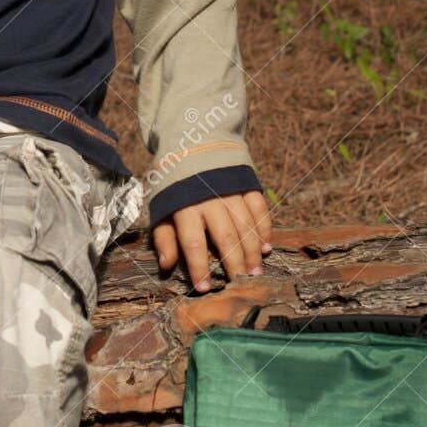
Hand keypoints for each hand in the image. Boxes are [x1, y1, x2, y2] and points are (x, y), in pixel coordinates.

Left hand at [152, 190, 272, 290]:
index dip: (199, 267)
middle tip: (241, 283)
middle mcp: (210, 199)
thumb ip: (164, 235)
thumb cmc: (173, 179)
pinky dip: (264, 228)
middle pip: (226, 237)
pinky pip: (259, 208)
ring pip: (246, 225)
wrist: (191, 138)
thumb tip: (166, 265)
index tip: (205, 288)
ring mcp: (231, 189)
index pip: (193, 243)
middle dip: (234, 263)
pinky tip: (266, 246)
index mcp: (185, 205)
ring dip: (253, 250)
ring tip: (256, 271)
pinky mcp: (247, 181)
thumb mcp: (161, 204)